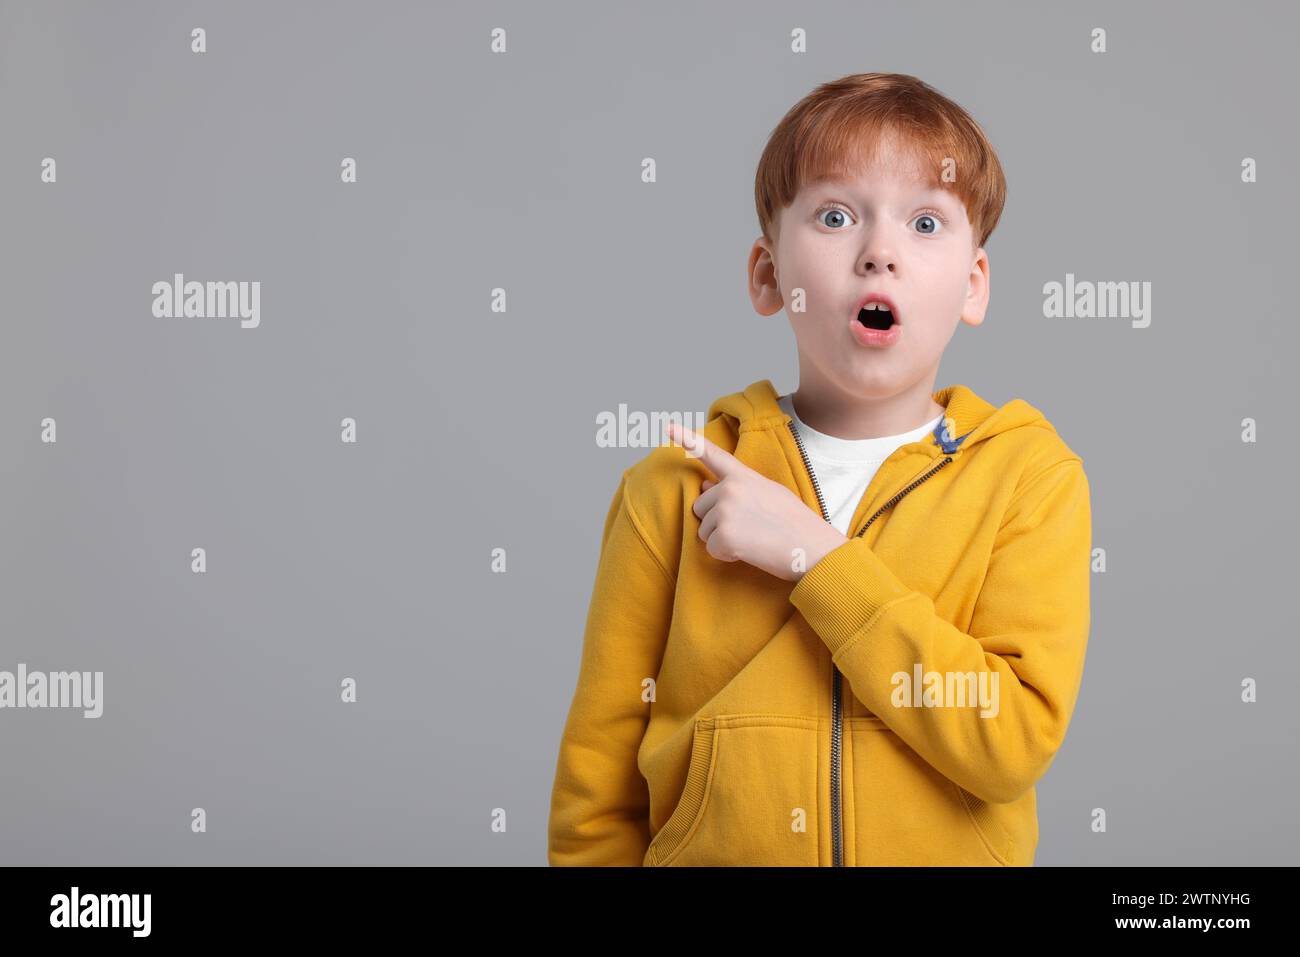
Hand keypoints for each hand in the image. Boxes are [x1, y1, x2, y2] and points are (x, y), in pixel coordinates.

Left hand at [664, 421, 848, 581]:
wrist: (814, 548)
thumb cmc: (796, 523)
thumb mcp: (769, 494)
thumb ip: (736, 488)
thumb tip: (704, 486)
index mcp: (743, 476)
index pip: (712, 455)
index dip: (688, 440)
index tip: (669, 427)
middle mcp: (730, 489)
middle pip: (701, 507)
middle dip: (717, 521)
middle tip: (750, 527)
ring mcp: (725, 511)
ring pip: (703, 530)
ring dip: (723, 539)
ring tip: (754, 539)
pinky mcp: (724, 535)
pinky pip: (712, 549)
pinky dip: (727, 555)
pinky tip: (751, 550)